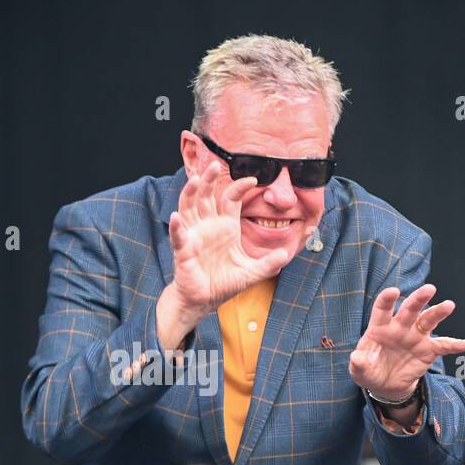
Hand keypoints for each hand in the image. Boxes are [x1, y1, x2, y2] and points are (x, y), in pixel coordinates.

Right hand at [166, 160, 297, 322]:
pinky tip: (177, 217)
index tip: (253, 180)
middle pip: (206, 196)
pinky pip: (179, 235)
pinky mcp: (184, 250)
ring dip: (190, 193)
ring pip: (189, 208)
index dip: (239, 187)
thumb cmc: (224, 283)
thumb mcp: (251, 273)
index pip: (231, 199)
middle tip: (215, 164)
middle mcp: (208, 226)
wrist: (205, 300)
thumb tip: (287, 254)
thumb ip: (268, 264)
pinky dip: (177, 226)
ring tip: (195, 180)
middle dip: (209, 180)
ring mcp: (194, 235)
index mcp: (226, 226)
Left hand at [349, 283, 464, 399]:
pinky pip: (443, 346)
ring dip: (438, 312)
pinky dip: (454, 345)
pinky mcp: (428, 350)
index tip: (393, 292)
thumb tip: (357, 358)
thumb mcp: (360, 370)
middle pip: (410, 309)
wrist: (385, 384)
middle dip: (419, 298)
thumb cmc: (370, 371)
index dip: (387, 299)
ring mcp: (416, 336)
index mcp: (380, 327)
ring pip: (428, 320)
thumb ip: (359, 363)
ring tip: (449, 305)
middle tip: (429, 289)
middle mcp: (400, 326)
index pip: (383, 309)